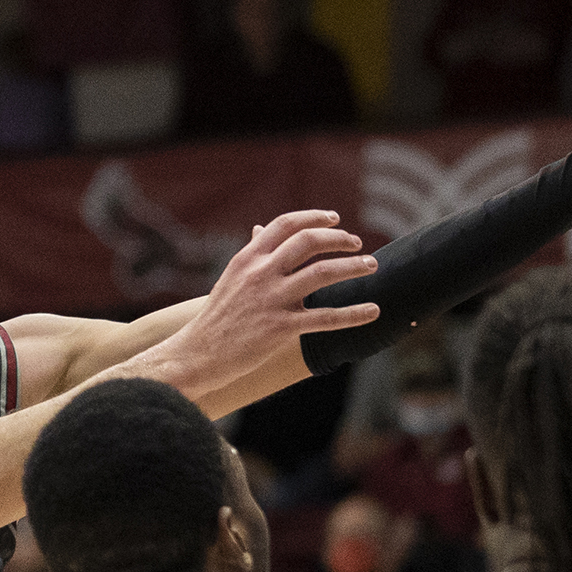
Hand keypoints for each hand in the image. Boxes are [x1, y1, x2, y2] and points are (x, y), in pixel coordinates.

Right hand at [141, 210, 378, 395]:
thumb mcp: (232, 278)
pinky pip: (326, 318)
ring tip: (372, 266)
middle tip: (358, 244)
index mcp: (248, 258)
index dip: (314, 217)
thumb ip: (252, 254)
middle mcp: (260, 273)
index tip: (336, 219)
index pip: (285, 224)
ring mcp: (271, 300)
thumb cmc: (218, 317)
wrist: (198, 354)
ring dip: (353, 267)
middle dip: (339, 239)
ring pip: (323, 273)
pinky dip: (354, 314)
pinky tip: (373, 311)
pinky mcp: (280, 328)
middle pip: (308, 241)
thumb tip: (260, 229)